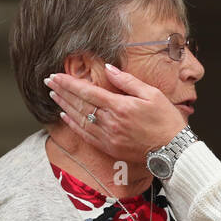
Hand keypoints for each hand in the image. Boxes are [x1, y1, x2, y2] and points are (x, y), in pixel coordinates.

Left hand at [45, 64, 186, 165]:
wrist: (173, 150)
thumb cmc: (166, 121)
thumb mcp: (152, 94)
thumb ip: (127, 81)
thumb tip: (109, 69)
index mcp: (121, 106)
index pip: (88, 92)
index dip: (69, 83)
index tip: (56, 76)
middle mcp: (111, 122)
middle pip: (80, 104)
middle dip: (62, 92)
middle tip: (48, 81)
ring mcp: (109, 137)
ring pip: (80, 119)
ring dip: (64, 106)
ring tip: (53, 95)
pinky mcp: (110, 148)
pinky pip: (86, 135)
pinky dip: (73, 125)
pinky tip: (65, 116)